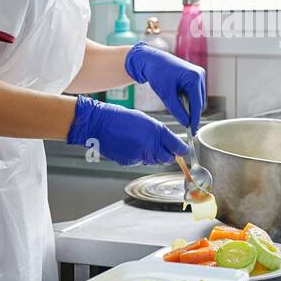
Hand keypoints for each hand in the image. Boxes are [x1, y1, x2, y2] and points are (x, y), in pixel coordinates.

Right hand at [67, 96, 186, 165]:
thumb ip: (159, 133)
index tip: (181, 150)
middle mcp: (150, 145)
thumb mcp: (146, 120)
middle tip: (163, 149)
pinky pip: (139, 162)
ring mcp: (139, 155)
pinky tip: (130, 146)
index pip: (177, 147)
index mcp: (156, 131)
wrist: (99, 124)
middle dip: (167, 155)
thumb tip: (170, 144)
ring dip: (153, 156)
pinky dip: (138, 157)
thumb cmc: (121, 118)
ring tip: (142, 143)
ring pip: (153, 161)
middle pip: (167, 158)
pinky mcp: (129, 162)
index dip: (181, 150)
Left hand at [125, 42, 205, 129]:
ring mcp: (199, 75)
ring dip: (189, 106)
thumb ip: (177, 110)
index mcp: (194, 77)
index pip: (197, 104)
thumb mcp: (166, 94)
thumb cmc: (157, 73)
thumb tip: (185, 122)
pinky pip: (194, 93)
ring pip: (197, 98)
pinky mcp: (195, 76)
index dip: (194, 118)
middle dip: (192, 112)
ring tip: (179, 110)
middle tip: (185, 125)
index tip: (192, 130)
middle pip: (199, 101)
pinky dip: (188, 99)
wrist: (151, 60)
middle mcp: (200, 75)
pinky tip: (179, 101)